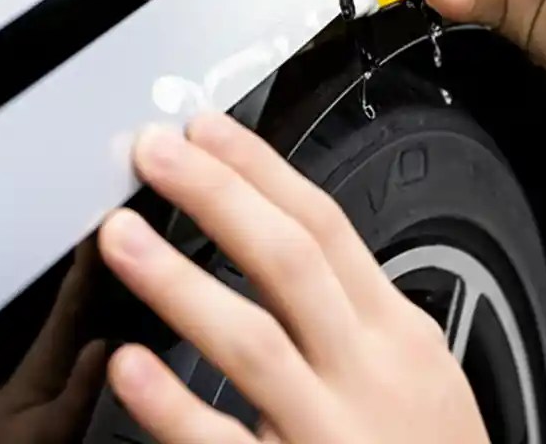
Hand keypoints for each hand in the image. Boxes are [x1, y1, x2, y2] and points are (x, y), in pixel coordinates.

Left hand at [98, 113, 489, 443]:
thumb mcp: (423, 373)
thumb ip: (362, 314)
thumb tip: (298, 244)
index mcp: (397, 335)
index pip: (327, 227)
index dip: (261, 171)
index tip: (207, 132)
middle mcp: (366, 375)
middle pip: (290, 262)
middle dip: (218, 197)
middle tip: (155, 154)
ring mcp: (330, 432)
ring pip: (254, 341)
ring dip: (181, 282)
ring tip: (123, 238)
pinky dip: (173, 405)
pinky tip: (129, 367)